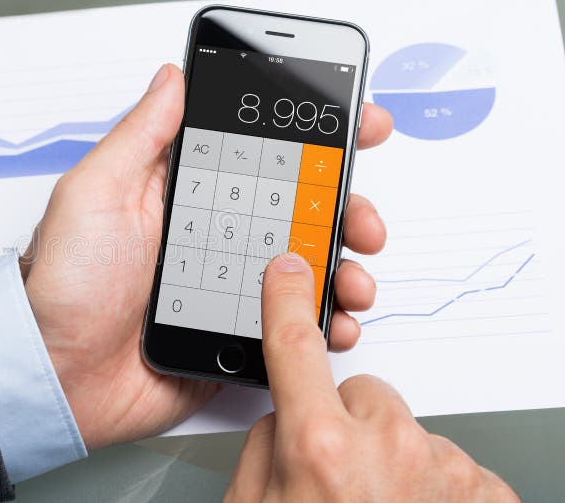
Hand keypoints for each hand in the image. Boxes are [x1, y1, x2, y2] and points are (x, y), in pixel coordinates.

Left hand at [21, 64, 391, 449]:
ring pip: (304, 268)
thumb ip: (141, 136)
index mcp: (185, 198)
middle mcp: (213, 239)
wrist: (58, 375)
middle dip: (343, 208)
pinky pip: (291, 325)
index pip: (259, 158)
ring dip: (343, 267)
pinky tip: (333, 321)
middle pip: (296, 212)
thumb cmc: (65, 284)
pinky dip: (323, 323)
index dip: (309, 139)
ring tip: (352, 278)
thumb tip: (172, 79)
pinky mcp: (234, 335)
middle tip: (362, 218)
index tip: (353, 125)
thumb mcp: (96, 192)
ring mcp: (228, 289)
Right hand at [225, 253, 518, 501]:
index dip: (287, 303)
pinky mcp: (486, 493)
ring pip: (408, 434)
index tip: (290, 272)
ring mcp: (444, 470)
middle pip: (364, 395)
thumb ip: (265, 446)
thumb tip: (287, 413)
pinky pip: (447, 464)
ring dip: (393, 466)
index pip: (296, 347)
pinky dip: (432, 489)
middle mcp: (388, 449)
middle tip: (339, 484)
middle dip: (348, 426)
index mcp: (319, 448)